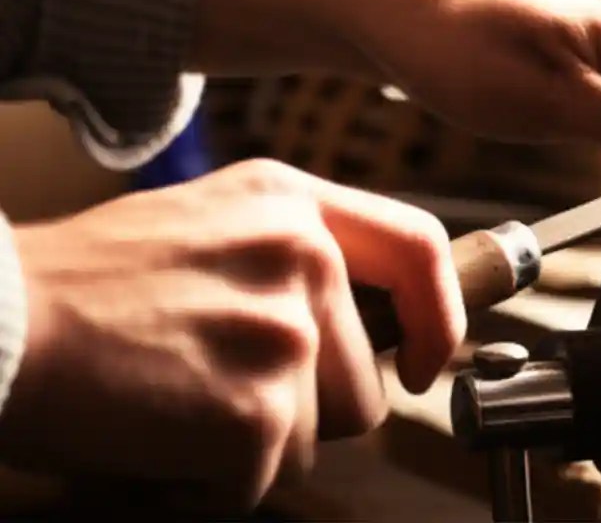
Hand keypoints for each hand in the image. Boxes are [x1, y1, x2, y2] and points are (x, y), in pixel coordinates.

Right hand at [0, 159, 461, 511]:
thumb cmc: (81, 284)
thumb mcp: (205, 224)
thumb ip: (289, 256)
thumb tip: (355, 317)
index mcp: (291, 204)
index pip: (419, 250)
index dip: (436, 318)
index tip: (421, 363)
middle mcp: (304, 258)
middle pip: (365, 383)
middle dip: (304, 409)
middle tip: (215, 385)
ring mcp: (284, 335)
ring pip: (318, 438)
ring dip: (256, 443)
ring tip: (179, 399)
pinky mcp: (255, 411)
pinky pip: (260, 480)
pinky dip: (207, 479)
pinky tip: (156, 430)